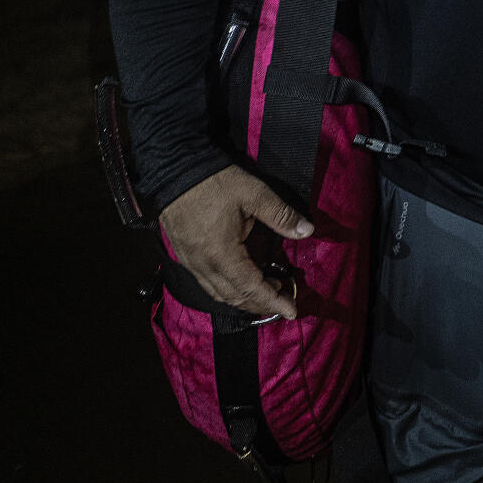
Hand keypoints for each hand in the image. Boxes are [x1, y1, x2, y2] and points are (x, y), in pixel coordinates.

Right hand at [159, 166, 311, 319]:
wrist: (175, 171)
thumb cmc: (216, 182)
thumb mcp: (254, 194)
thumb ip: (281, 216)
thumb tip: (308, 231)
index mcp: (222, 255)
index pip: (252, 288)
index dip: (273, 301)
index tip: (292, 311)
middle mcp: (204, 266)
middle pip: (235, 297)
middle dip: (261, 303)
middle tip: (283, 299)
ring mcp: (191, 263)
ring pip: (219, 294)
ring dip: (244, 299)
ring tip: (267, 291)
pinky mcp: (185, 257)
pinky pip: (207, 284)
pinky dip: (228, 290)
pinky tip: (241, 282)